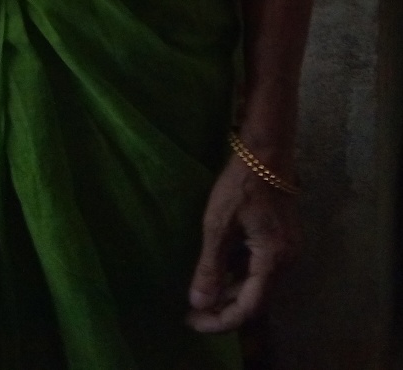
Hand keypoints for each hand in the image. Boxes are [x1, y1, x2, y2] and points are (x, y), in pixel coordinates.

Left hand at [187, 155, 299, 332]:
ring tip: (200, 297)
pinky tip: (217, 274)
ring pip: (256, 283)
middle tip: (192, 314)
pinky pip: (258, 267)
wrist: (265, 154)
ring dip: (230, 293)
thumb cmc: (240, 186)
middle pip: (254, 299)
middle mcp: (286, 262)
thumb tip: (198, 302)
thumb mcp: (218, 225)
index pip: (248, 307)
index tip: (194, 324)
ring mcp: (285, 251)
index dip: (221, 320)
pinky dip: (237, 275)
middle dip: (223, 309)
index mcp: (273, 261)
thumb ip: (210, 266)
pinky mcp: (279, 240)